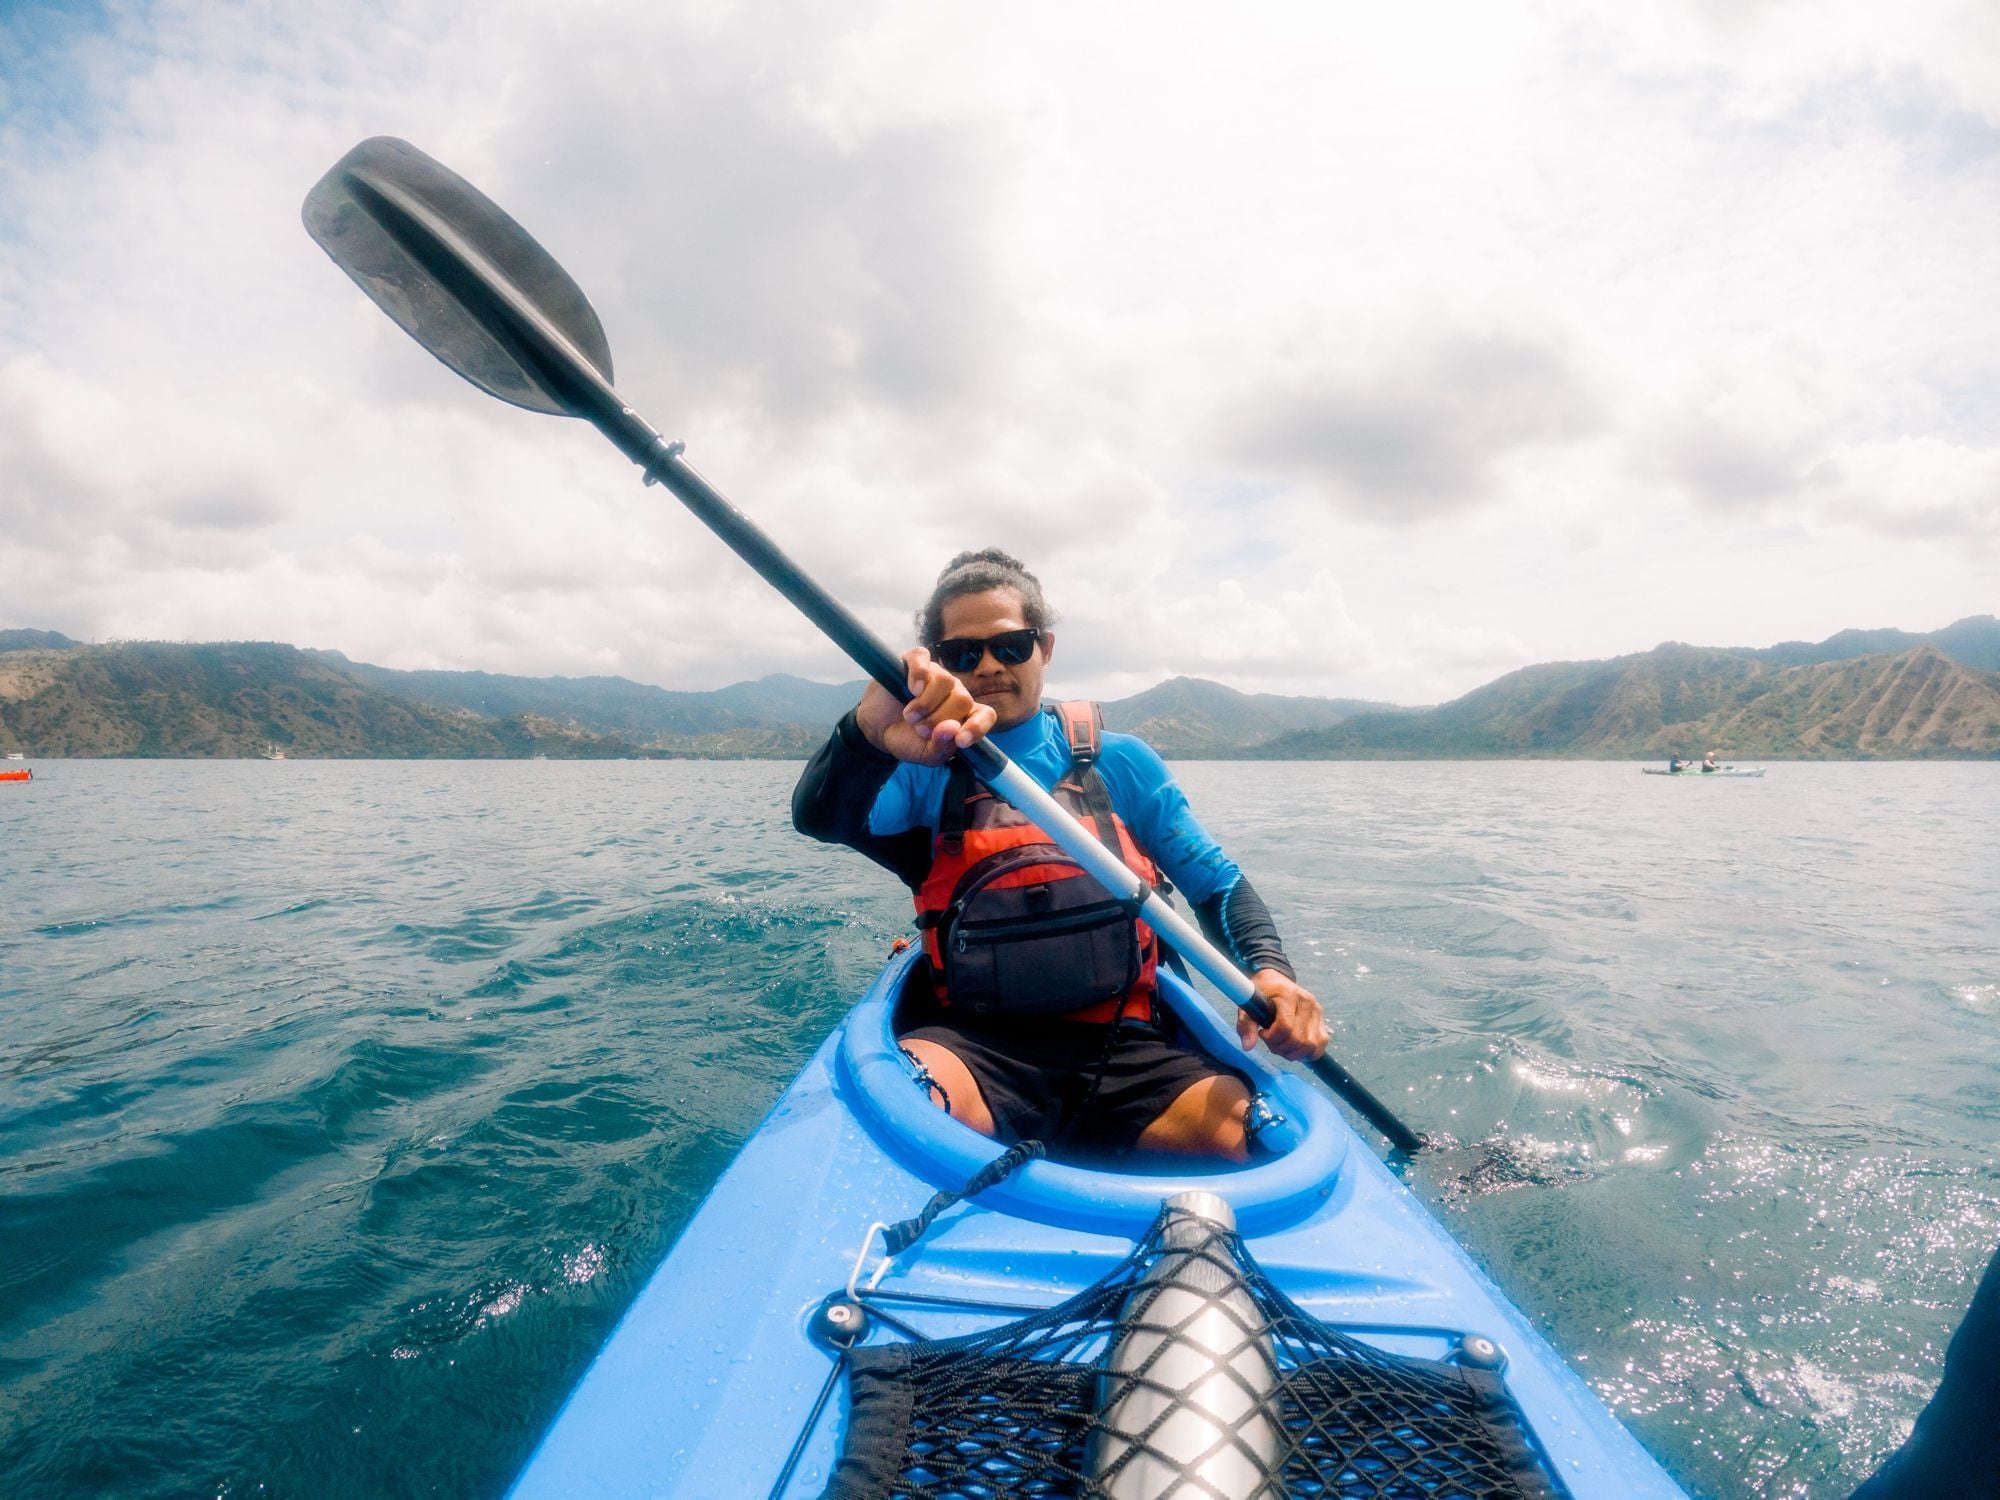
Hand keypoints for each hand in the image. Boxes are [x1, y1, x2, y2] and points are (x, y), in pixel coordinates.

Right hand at [855, 648, 997, 764]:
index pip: (985, 715)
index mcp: (963, 715)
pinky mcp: (914, 661)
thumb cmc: (906, 740)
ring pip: (945, 680)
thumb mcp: (925, 754)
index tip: (961, 741)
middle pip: (963, 699)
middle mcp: (954, 692)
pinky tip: (912, 688)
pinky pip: (923, 658)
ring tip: (910, 716)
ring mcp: (935, 674)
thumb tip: (952, 729)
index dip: (977, 727)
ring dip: (925, 704)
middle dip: (939, 719)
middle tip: (920, 730)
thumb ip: (942, 747)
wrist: (876, 729)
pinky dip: (919, 674)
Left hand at [1235, 969, 1328, 1060]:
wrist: (1275, 981)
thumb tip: (1247, 1046)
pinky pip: (1320, 1045)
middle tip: (1270, 1042)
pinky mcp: (1322, 1020)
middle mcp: (1307, 1001)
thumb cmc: (1261, 993)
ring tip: (1281, 1045)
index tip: (1262, 1033)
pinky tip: (1294, 1047)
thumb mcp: (1248, 1005)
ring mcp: (1317, 1011)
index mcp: (1288, 994)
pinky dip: (1307, 1052)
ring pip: (1311, 1045)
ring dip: (1294, 1053)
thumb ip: (1246, 1025)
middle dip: (1280, 1048)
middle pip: (1298, 1039)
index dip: (1272, 1038)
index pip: (1285, 1026)